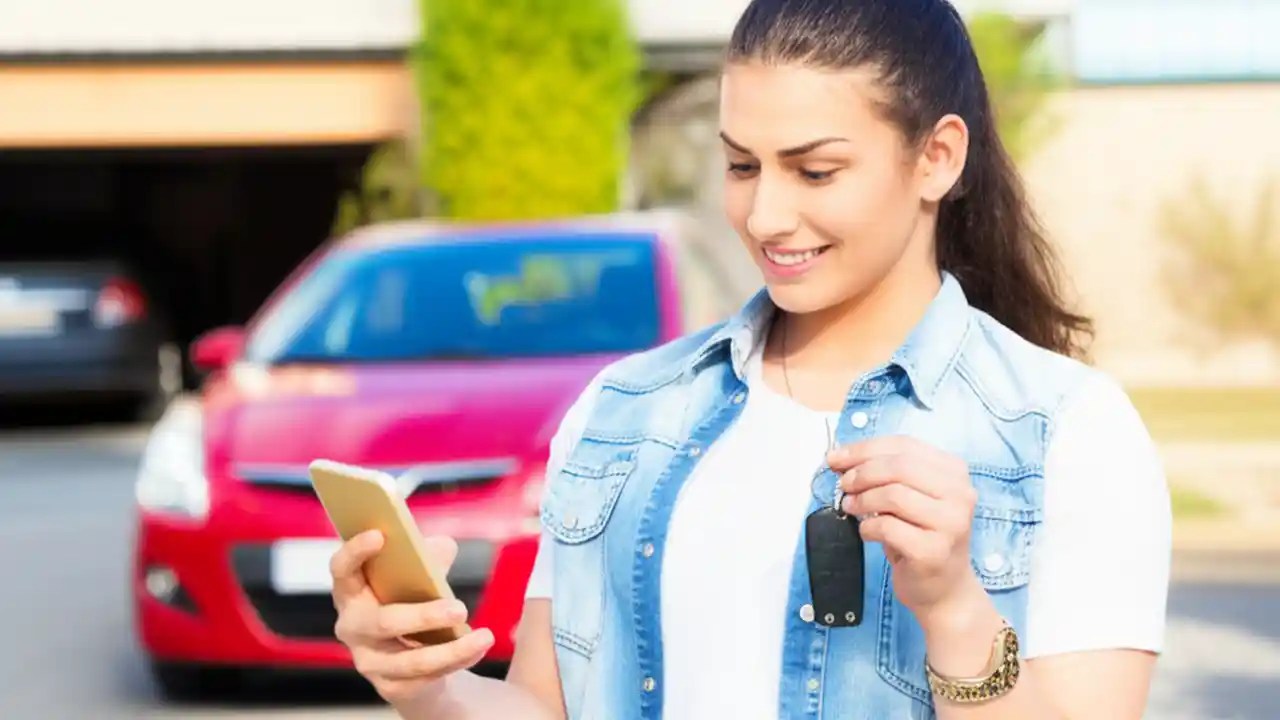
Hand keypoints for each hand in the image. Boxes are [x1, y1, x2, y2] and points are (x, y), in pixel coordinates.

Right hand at [330, 530, 494, 705]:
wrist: (416, 652)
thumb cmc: (411, 598)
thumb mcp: (419, 573)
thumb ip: (429, 556)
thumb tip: (443, 548)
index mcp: (352, 590)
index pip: (341, 569)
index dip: (354, 552)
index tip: (380, 535)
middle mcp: (353, 627)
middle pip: (382, 622)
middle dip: (422, 616)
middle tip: (459, 608)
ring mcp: (369, 660)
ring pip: (410, 660)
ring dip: (451, 650)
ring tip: (485, 636)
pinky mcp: (390, 686)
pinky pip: (425, 678)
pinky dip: (457, 661)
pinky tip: (478, 648)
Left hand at [829, 436, 982, 623]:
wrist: (945, 590)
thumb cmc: (922, 538)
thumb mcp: (910, 497)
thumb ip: (885, 474)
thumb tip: (841, 459)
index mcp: (954, 472)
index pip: (904, 445)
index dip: (864, 449)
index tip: (836, 457)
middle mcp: (960, 495)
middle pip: (899, 467)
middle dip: (862, 473)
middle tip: (843, 485)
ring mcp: (950, 523)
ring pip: (893, 495)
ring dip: (862, 499)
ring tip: (851, 508)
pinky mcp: (933, 551)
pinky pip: (887, 527)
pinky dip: (868, 527)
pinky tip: (868, 532)